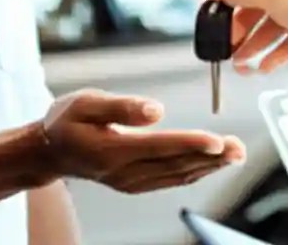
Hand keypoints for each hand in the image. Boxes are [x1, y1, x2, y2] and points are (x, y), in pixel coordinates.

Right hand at [39, 89, 245, 193]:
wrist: (49, 151)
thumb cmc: (66, 121)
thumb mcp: (85, 103)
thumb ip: (121, 106)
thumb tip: (157, 110)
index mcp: (111, 151)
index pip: (159, 147)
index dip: (190, 143)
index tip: (216, 140)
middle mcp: (123, 173)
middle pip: (175, 165)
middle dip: (210, 157)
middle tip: (238, 148)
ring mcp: (130, 182)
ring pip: (177, 176)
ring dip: (209, 166)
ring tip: (235, 153)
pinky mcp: (136, 184)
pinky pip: (171, 180)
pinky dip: (195, 171)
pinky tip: (212, 162)